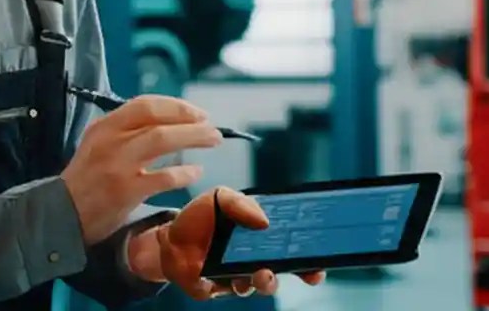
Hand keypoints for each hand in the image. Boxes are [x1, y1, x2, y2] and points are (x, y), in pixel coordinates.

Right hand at [61, 95, 222, 244]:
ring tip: (212, 140)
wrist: (62, 213)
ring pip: (162, 140)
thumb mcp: (98, 144)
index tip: (196, 112)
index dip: (175, 106)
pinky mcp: (126, 191)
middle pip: (158, 119)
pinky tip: (195, 172)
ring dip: (193, 138)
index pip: (145, 104)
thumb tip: (168, 121)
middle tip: (211, 127)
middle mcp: (111, 140)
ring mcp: (118, 165)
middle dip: (190, 120)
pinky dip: (184, 172)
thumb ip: (126, 131)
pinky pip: (164, 177)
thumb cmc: (85, 179)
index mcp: (105, 126)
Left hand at [142, 187, 325, 299]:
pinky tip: (221, 277)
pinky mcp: (214, 289)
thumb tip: (264, 220)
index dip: (309, 256)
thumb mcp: (219, 197)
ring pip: (258, 286)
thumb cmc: (199, 217)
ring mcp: (235, 277)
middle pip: (284, 271)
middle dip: (299, 274)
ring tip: (261, 274)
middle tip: (306, 271)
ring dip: (265, 282)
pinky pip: (225, 292)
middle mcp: (252, 261)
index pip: (291, 248)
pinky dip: (227, 285)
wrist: (166, 235)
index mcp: (259, 239)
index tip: (322, 258)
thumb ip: (240, 203)